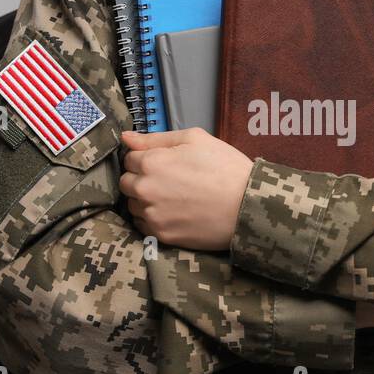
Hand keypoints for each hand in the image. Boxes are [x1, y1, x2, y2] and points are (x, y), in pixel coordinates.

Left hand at [119, 128, 253, 250]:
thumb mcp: (195, 139)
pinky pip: (143, 226)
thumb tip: (126, 137)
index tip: (163, 162)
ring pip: (133, 205)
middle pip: (126, 183)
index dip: (146, 158)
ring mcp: (152, 215)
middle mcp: (145, 189)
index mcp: (152, 162)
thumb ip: (156, 137)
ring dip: (145, 200)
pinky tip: (173, 213)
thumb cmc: (225, 168)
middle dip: (141, 179)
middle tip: (167, 180)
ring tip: (172, 197)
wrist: (248, 205)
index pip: (129, 158)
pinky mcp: (162, 235)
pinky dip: (153, 219)